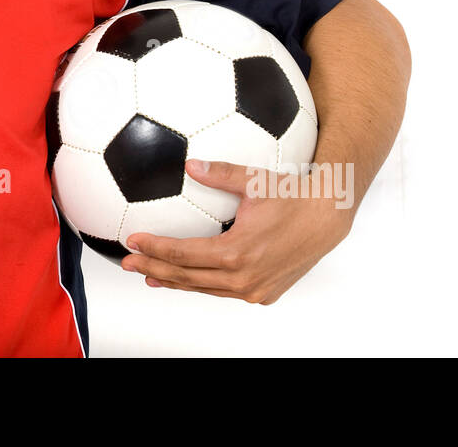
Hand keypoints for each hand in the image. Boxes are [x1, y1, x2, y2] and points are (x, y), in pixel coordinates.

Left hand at [121, 159, 354, 303]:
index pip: (183, 254)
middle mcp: (244, 277)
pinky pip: (225, 291)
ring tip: (151, 276)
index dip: (154, 249)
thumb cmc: (293, 195)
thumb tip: (189, 164)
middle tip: (129, 263)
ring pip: (205, 288)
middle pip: (187, 277)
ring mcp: (255, 290)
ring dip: (176, 281)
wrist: (328, 217)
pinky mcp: (265, 294)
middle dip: (155, 270)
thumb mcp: (254, 179)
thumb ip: (219, 172)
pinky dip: (203, 284)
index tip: (133, 242)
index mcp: (237, 252)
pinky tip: (189, 278)